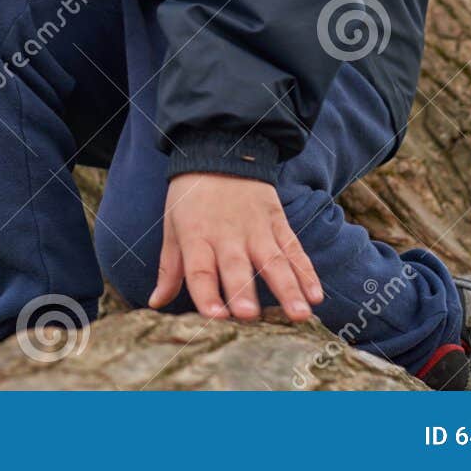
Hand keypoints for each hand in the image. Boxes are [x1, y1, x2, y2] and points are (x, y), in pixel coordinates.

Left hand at [146, 171, 323, 321]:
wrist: (220, 153)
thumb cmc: (191, 199)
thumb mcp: (173, 227)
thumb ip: (170, 269)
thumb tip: (155, 303)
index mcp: (196, 236)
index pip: (199, 268)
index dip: (206, 292)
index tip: (214, 317)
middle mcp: (227, 234)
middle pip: (236, 266)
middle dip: (243, 291)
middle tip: (249, 316)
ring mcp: (256, 228)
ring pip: (274, 261)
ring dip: (287, 289)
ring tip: (299, 315)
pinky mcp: (278, 222)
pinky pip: (295, 249)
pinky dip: (307, 272)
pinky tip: (316, 295)